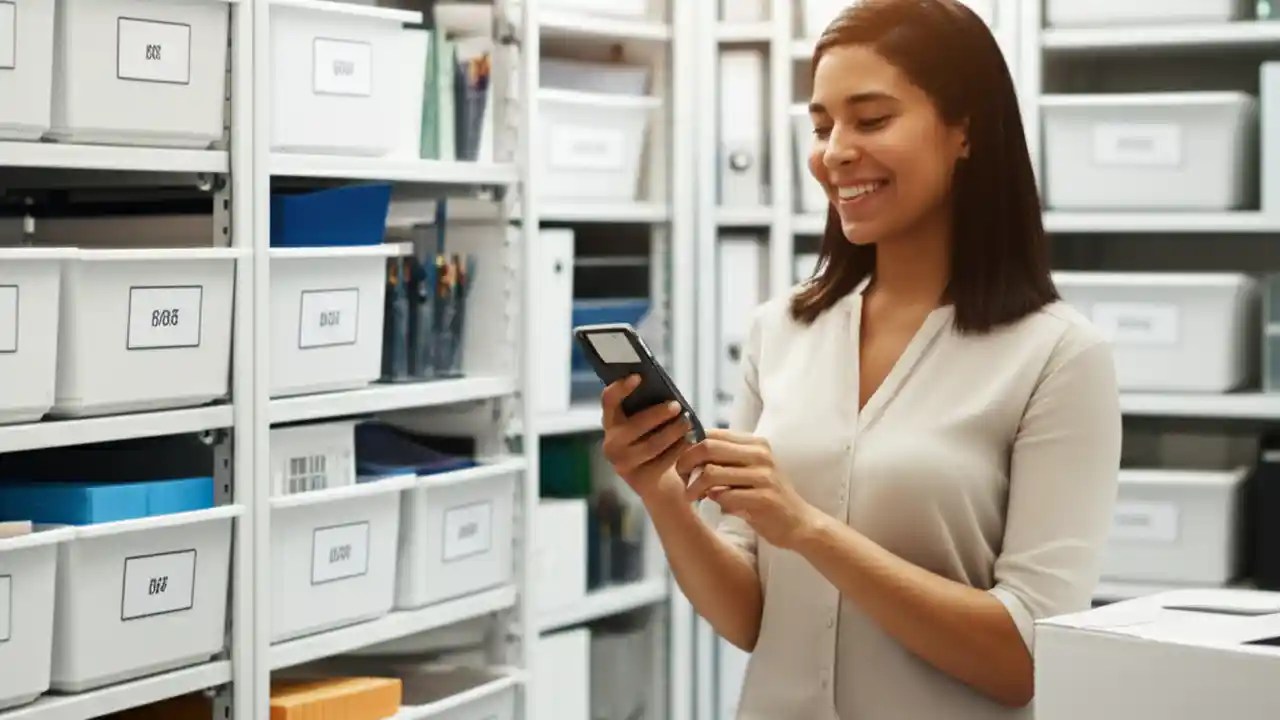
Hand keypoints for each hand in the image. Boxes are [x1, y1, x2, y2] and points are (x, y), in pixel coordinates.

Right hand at [600, 375, 693, 506]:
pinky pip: (662, 461)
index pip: (609, 400)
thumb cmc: (656, 441)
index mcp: (611, 421)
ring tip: (688, 422)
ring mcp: (622, 463)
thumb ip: (652, 407)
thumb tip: (668, 393)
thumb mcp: (651, 422)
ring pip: (651, 444)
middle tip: (677, 406)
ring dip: (673, 431)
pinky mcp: (638, 479)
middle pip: (634, 424)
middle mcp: (611, 443)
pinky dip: (679, 448)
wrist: (660, 483)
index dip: (621, 387)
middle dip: (658, 414)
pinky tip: (690, 440)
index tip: (638, 376)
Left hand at [676, 429, 823, 550]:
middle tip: (680, 478)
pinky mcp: (764, 499)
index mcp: (755, 443)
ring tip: (692, 496)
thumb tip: (686, 451)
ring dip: (695, 487)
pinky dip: (715, 502)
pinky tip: (718, 506)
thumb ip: (725, 459)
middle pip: (707, 448)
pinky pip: (724, 497)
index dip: (688, 446)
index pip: (711, 434)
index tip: (681, 462)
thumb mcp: (750, 470)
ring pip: (711, 473)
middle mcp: (760, 455)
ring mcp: (764, 476)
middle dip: (686, 463)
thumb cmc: (767, 495)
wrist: (800, 523)